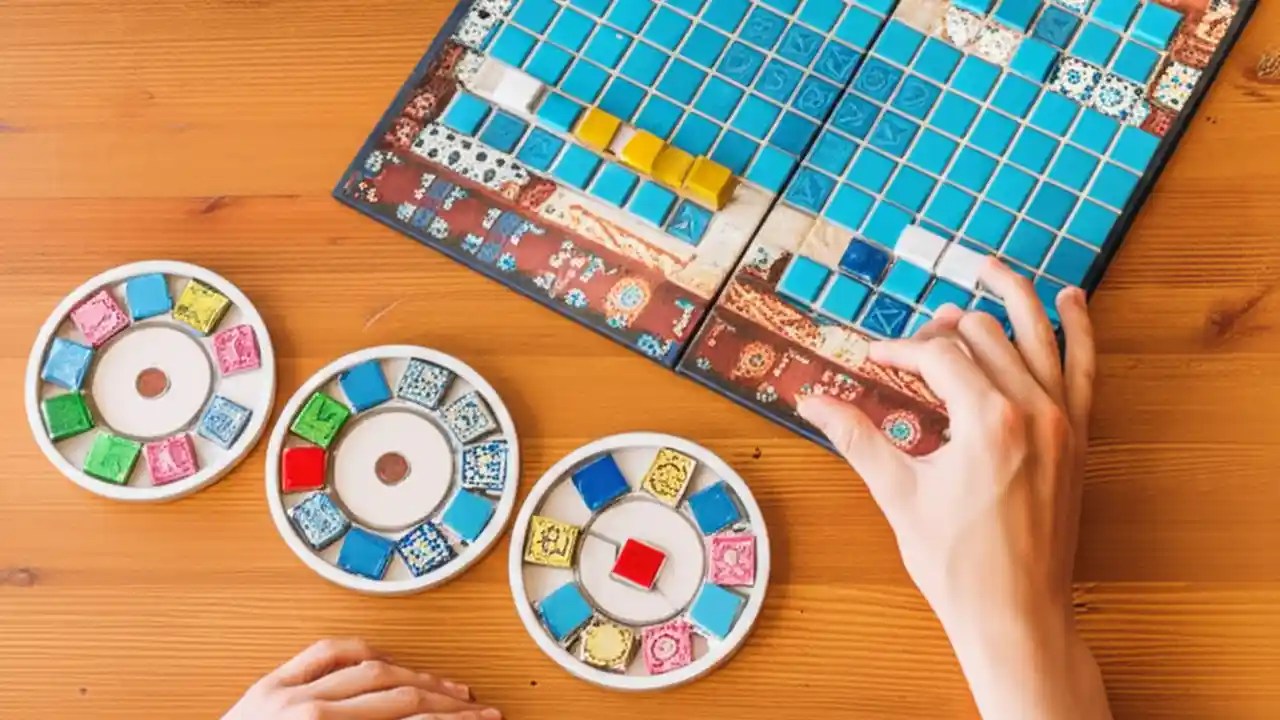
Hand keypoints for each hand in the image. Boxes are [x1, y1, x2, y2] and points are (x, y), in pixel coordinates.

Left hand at [223, 639, 500, 719]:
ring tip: (443, 686)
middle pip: (397, 694)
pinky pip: (323, 652)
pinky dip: (359, 651)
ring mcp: (285, 693)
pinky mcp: (267, 686)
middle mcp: (306, 712)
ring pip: (369, 666)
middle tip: (474, 708)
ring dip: (414, 675)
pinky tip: (383, 658)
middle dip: (444, 701)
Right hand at [799, 259, 1109, 719]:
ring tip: (988, 269)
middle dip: (940, 331)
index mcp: (987, 420)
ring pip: (1038, 335)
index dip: (899, 350)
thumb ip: (856, 436)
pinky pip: (1086, 367)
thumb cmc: (957, 563)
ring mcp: (1062, 420)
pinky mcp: (1078, 437)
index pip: (937, 355)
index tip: (874, 359)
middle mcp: (1033, 409)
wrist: (1016, 614)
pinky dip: (1080, 329)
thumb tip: (809, 400)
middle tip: (910, 349)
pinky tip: (1070, 299)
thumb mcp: (897, 494)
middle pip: (983, 337)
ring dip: (1012, 299)